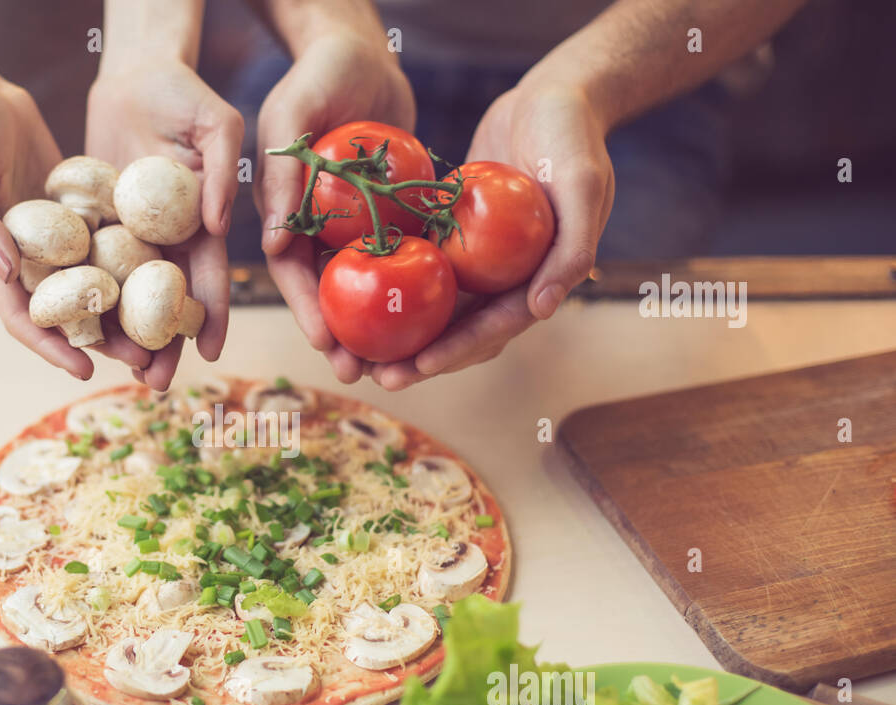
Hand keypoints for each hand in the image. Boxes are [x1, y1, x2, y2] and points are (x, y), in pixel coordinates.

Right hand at [0, 79, 148, 379]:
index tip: (84, 372)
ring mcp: (54, 242)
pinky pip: (108, 248)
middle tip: (143, 359)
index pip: (24, 319)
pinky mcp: (77, 218)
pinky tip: (167, 277)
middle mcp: (26, 261)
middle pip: (68, 314)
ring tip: (165, 333)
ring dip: (126, 311)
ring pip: (94, 287)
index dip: (52, 348)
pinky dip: (133, 266)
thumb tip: (8, 273)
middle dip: (103, 341)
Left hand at [87, 59, 243, 391]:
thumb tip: (218, 227)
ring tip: (117, 371)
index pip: (210, 279)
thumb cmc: (186, 93)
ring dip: (123, 335)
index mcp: (202, 225)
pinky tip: (76, 329)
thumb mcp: (218, 125)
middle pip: (165, 302)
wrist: (135, 76)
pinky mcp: (97, 224)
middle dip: (163, 345)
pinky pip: (90, 266)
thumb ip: (222, 172)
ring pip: (126, 295)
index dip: (212, 317)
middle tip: (156, 383)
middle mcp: (168, 240)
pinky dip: (86, 297)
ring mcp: (131, 236)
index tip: (210, 353)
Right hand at [255, 31, 413, 383]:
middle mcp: (318, 226)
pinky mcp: (389, 211)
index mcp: (285, 213)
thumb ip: (279, 174)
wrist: (365, 51)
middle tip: (365, 373)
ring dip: (382, 324)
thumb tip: (274, 244)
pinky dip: (416, 282)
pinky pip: (403, 253)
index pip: (293, 274)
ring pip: (368, 284)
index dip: (308, 314)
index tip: (328, 347)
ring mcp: (354, 222)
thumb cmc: (319, 75)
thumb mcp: (292, 115)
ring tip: (403, 360)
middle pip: (331, 292)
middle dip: (345, 337)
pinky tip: (440, 313)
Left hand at [369, 83, 614, 389]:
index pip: (495, 328)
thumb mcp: (583, 185)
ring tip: (359, 352)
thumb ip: (572, 248)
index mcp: (539, 279)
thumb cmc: (573, 136)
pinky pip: (419, 265)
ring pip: (434, 307)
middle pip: (460, 330)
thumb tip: (542, 311)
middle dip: (421, 359)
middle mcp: (506, 278)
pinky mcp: (453, 235)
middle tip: (379, 376)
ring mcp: (478, 259)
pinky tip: (352, 290)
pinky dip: (391, 281)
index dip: (458, 350)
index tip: (420, 366)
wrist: (553, 96)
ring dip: (401, 333)